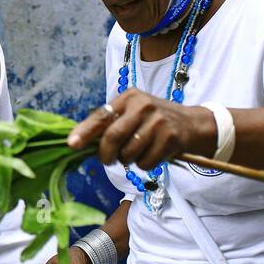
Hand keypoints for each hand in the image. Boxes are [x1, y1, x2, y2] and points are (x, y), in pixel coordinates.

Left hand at [66, 89, 213, 170]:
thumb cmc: (154, 120)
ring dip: (128, 161)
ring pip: (128, 153)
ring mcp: (158, 121)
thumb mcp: (133, 112)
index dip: (84, 131)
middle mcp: (143, 106)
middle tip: (108, 161)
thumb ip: (111, 123)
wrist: (192, 124)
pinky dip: (144, 165)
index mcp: (129, 97)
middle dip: (106, 155)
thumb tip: (80, 141)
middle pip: (113, 136)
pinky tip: (152, 154)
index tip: (72, 144)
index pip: (101, 116)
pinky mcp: (169, 138)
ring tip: (137, 153)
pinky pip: (145, 163)